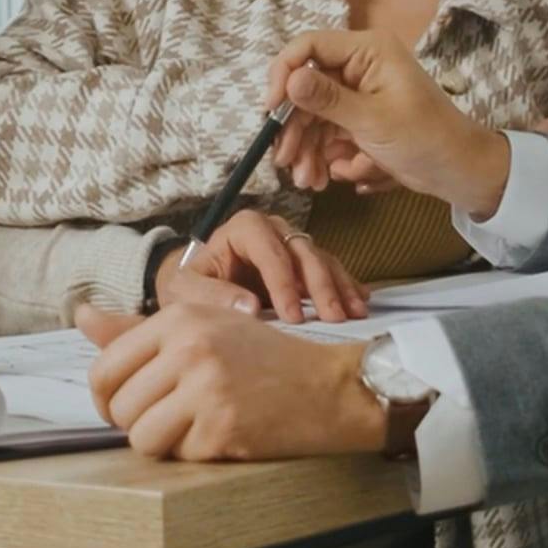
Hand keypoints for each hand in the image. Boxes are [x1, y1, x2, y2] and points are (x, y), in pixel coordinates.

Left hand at [76, 303, 391, 460]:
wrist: (332, 387)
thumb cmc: (266, 358)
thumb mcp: (204, 328)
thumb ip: (137, 329)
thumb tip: (79, 315)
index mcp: (179, 319)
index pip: (104, 370)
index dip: (107, 399)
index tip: (127, 407)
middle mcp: (188, 348)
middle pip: (120, 408)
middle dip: (138, 424)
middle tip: (171, 419)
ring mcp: (205, 388)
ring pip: (141, 439)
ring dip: (164, 444)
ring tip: (195, 427)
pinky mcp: (222, 426)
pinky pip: (179, 456)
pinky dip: (198, 454)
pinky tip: (226, 434)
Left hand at [153, 213, 368, 326]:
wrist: (198, 287)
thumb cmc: (191, 285)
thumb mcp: (187, 291)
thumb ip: (211, 296)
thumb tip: (248, 308)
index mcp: (245, 228)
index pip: (270, 251)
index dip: (284, 283)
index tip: (293, 317)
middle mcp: (274, 230)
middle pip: (304, 252)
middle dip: (321, 286)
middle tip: (334, 318)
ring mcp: (294, 245)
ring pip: (323, 260)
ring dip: (340, 287)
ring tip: (354, 315)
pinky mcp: (306, 264)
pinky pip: (332, 271)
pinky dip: (346, 287)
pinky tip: (360, 304)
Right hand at [267, 31, 511, 220]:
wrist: (459, 171)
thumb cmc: (425, 138)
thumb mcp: (373, 120)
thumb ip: (328, 99)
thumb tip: (289, 80)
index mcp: (368, 50)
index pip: (309, 46)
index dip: (284, 74)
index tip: (272, 109)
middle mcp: (359, 65)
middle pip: (306, 86)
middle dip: (294, 127)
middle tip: (284, 160)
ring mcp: (357, 93)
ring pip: (313, 114)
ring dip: (305, 147)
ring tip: (307, 181)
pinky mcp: (358, 118)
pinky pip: (327, 131)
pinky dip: (320, 155)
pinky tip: (322, 179)